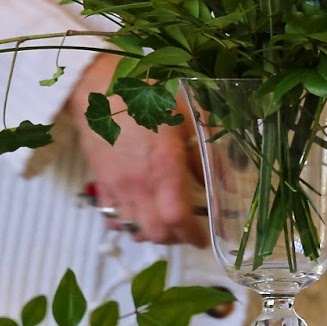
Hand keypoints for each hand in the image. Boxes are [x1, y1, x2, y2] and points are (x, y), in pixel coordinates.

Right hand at [64, 57, 208, 246]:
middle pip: (154, 232)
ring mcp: (116, 186)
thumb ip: (207, 154)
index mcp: (164, 168)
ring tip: (164, 223)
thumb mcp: (188, 118)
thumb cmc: (148, 96)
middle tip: (186, 230)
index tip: (203, 239)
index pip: (177, 218)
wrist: (99, 86)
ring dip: (150, 232)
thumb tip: (227, 182)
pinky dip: (127, 222)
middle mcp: (139, 185)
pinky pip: (112, 216)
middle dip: (173, 238)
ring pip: (133, 228)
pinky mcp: (100, 182)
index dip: (192, 235)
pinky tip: (137, 212)